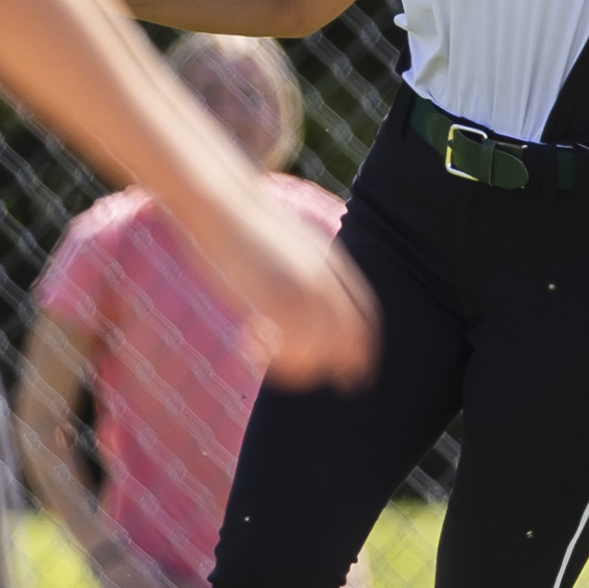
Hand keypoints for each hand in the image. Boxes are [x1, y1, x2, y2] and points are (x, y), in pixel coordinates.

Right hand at [190, 194, 376, 390]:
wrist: (223, 202)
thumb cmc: (246, 220)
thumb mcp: (290, 241)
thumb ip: (307, 266)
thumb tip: (304, 286)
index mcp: (331, 262)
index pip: (365, 311)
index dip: (365, 342)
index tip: (361, 365)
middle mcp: (323, 278)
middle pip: (350, 333)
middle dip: (349, 363)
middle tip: (342, 384)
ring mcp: (300, 289)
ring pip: (320, 346)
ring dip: (303, 364)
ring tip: (279, 367)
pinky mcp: (275, 299)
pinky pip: (289, 345)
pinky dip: (275, 357)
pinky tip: (251, 349)